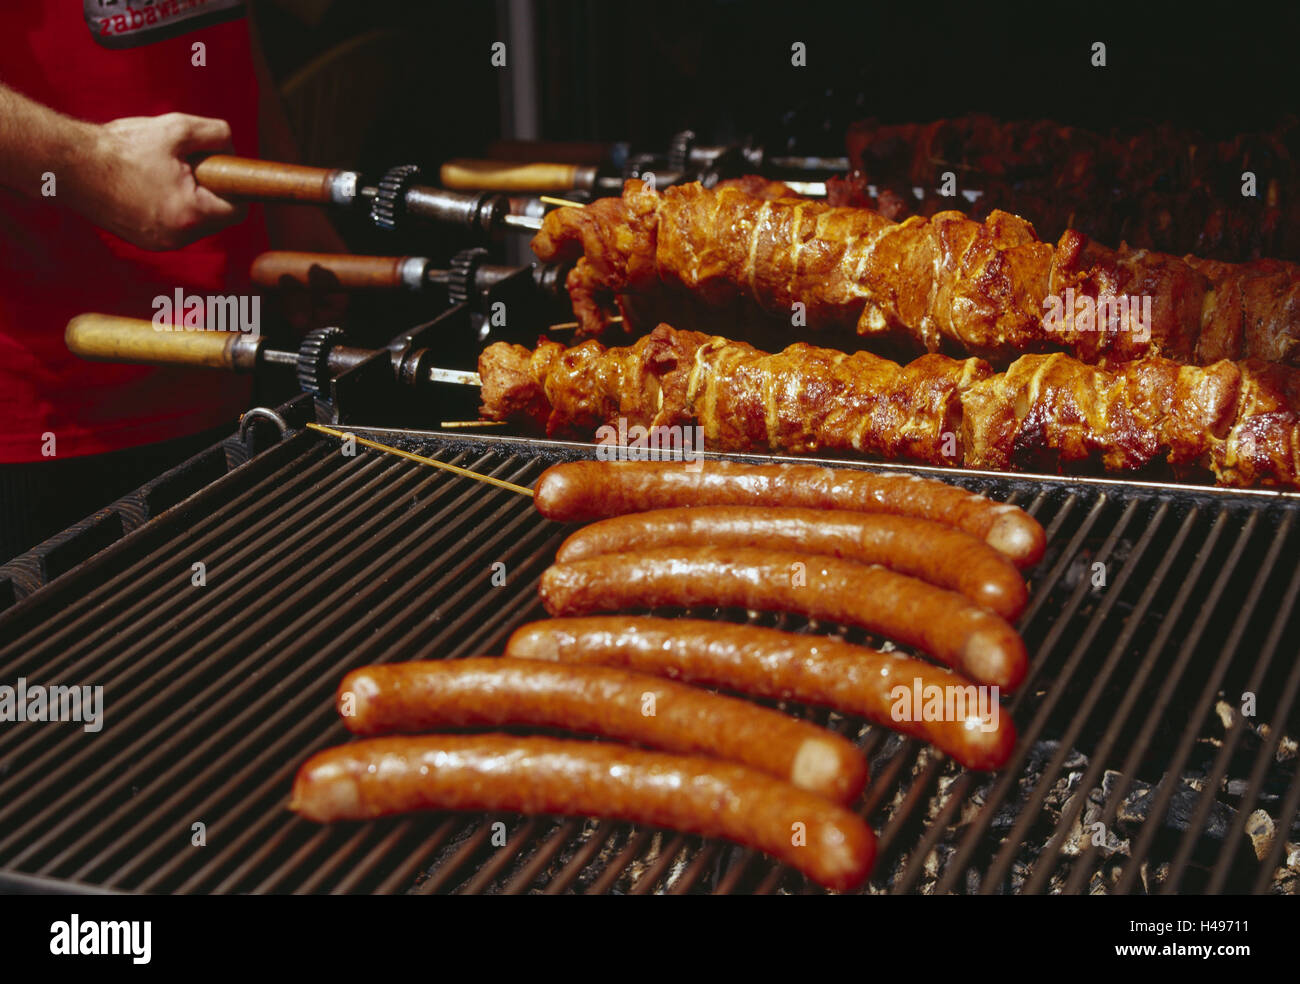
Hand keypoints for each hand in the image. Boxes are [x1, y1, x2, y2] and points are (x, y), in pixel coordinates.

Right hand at [71, 112, 246, 250]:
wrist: (70, 164)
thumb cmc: (123, 147)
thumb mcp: (179, 129)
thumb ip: (218, 135)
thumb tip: (232, 147)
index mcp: (192, 215)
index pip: (237, 209)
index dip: (233, 185)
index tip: (219, 167)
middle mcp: (178, 238)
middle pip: (217, 217)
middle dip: (210, 191)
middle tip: (187, 165)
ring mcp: (159, 243)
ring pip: (194, 222)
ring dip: (190, 198)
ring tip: (164, 172)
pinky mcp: (142, 240)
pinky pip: (172, 225)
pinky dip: (170, 206)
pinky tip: (150, 184)